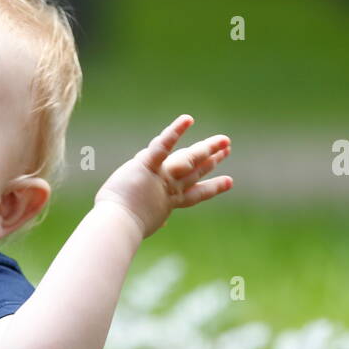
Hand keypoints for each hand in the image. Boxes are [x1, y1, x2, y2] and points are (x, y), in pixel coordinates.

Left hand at [94, 115, 232, 238]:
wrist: (118, 226)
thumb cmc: (123, 228)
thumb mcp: (144, 222)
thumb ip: (155, 217)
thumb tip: (163, 222)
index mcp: (168, 203)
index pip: (194, 193)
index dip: (212, 187)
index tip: (229, 181)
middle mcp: (170, 189)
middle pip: (195, 172)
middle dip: (212, 160)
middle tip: (227, 149)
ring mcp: (161, 176)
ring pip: (188, 159)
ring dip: (207, 148)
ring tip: (224, 140)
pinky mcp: (146, 165)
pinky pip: (162, 146)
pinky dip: (174, 132)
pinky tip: (188, 119)